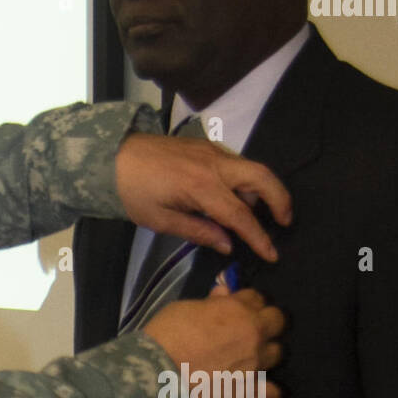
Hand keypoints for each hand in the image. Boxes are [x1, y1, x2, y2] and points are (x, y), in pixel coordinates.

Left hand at [115, 133, 291, 259]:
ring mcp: (212, 150)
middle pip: (262, 178)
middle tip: (285, 222)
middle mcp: (214, 164)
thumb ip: (198, 231)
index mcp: (202, 187)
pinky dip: (244, 178)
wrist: (112, 155)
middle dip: (280, 200)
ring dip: (262, 189)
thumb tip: (229, 244)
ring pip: (251, 167)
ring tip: (257, 214)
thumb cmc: (132, 191)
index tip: (272, 253)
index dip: (259, 237)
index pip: (241, 215)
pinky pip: (236, 162)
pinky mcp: (206, 145)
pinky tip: (235, 196)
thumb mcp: (161, 220)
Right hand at [141, 288, 284, 397]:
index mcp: (237, 309)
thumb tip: (224, 295)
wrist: (158, 372)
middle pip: (278, 320)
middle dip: (265, 321)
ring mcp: (254, 363)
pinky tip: (261, 389)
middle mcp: (253, 334)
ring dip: (266, 351)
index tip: (236, 306)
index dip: (246, 301)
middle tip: (247, 328)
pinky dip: (268, 390)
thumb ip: (210, 302)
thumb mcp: (184, 307)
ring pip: (278, 353)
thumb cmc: (167, 333)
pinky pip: (272, 392)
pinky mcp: (249, 390)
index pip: (256, 297)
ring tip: (249, 357)